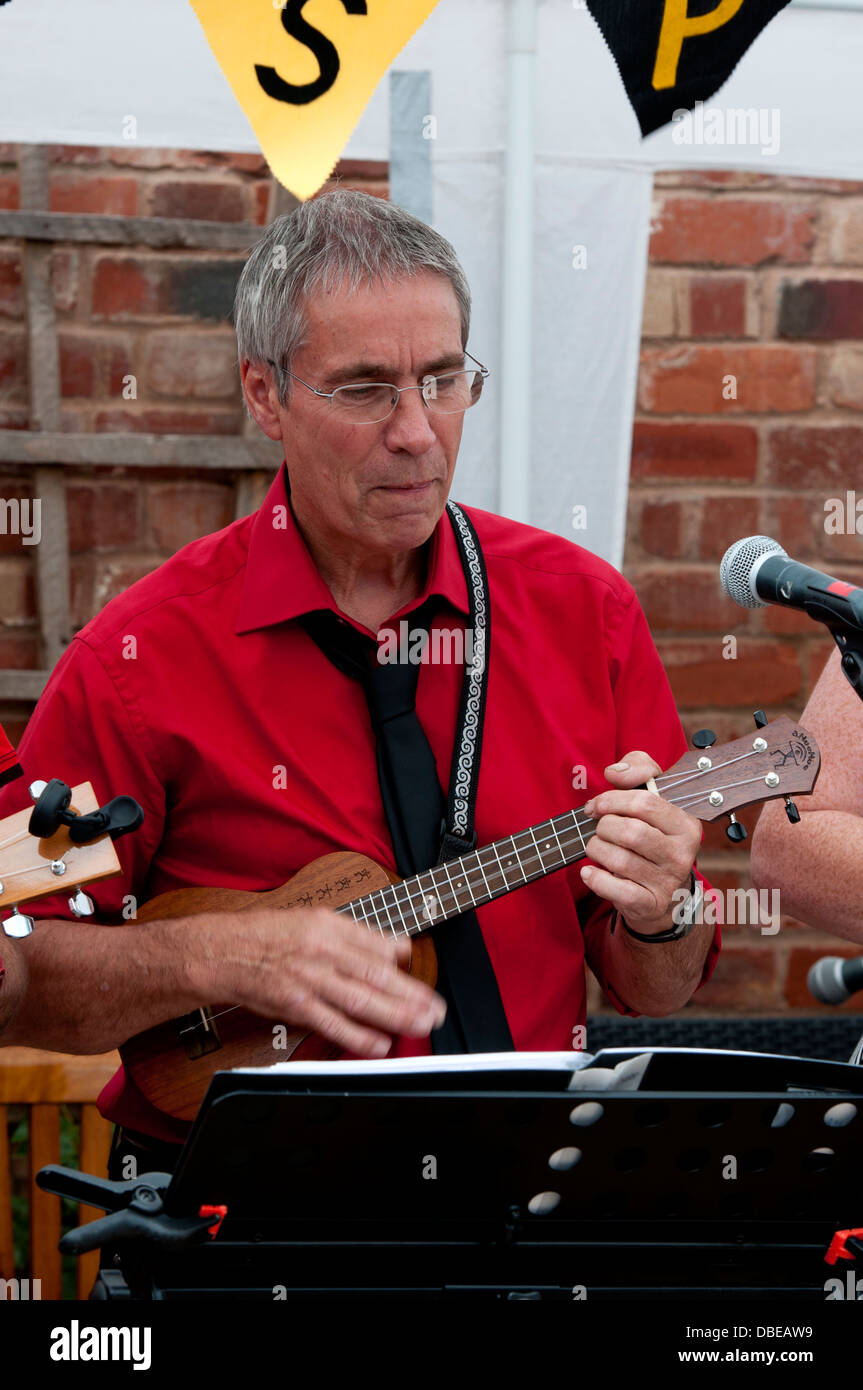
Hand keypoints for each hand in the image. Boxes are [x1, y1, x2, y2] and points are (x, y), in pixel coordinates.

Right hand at [190, 907, 446, 1057]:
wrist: (223, 953)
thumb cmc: (268, 936)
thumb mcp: (314, 920)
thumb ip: (358, 934)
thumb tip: (397, 946)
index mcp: (329, 926)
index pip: (375, 944)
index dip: (405, 961)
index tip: (425, 976)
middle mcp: (321, 951)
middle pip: (375, 974)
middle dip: (411, 994)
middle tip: (436, 1009)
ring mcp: (309, 979)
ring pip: (360, 999)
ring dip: (395, 1015)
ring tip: (421, 1025)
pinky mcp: (295, 1005)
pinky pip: (332, 1023)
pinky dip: (357, 1036)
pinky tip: (379, 1044)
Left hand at [580, 750, 700, 934]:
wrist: (666, 893)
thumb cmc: (654, 834)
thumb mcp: (654, 795)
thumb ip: (639, 769)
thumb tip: (615, 772)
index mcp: (686, 824)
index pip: (644, 803)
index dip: (611, 800)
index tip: (596, 806)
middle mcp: (682, 854)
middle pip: (629, 831)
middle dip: (603, 826)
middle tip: (598, 829)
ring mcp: (667, 882)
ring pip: (618, 860)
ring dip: (596, 850)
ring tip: (596, 848)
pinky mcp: (650, 904)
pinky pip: (615, 890)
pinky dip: (595, 879)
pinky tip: (590, 872)